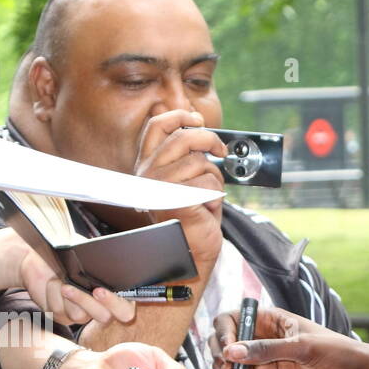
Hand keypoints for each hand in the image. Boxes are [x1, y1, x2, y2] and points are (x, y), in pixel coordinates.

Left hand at [0, 226, 135, 326]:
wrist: (38, 259)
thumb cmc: (67, 255)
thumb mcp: (87, 254)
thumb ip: (102, 262)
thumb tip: (112, 262)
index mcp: (112, 294)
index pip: (125, 309)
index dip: (117, 304)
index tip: (102, 291)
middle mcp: (97, 307)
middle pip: (105, 317)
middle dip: (96, 303)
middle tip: (95, 290)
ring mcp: (79, 314)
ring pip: (79, 315)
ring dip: (71, 294)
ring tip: (60, 278)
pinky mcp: (61, 316)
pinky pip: (60, 311)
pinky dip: (53, 294)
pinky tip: (52, 283)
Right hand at [136, 108, 226, 279]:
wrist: (192, 253)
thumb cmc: (193, 219)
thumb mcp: (187, 180)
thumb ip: (186, 155)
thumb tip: (199, 127)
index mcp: (146, 166)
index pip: (156, 127)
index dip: (179, 116)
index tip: (197, 118)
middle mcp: (147, 174)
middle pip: (183, 138)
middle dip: (209, 141)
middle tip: (221, 151)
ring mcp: (158, 186)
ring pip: (200, 163)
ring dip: (214, 180)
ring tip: (208, 198)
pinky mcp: (174, 198)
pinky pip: (208, 182)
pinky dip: (216, 196)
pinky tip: (206, 209)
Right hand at [210, 307, 368, 368]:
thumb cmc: (336, 352)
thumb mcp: (303, 347)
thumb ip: (268, 350)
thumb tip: (234, 351)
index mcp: (270, 321)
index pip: (233, 319)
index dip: (224, 331)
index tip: (228, 347)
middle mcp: (262, 340)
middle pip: (225, 342)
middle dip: (220, 353)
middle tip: (228, 367)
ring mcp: (263, 362)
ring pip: (231, 365)